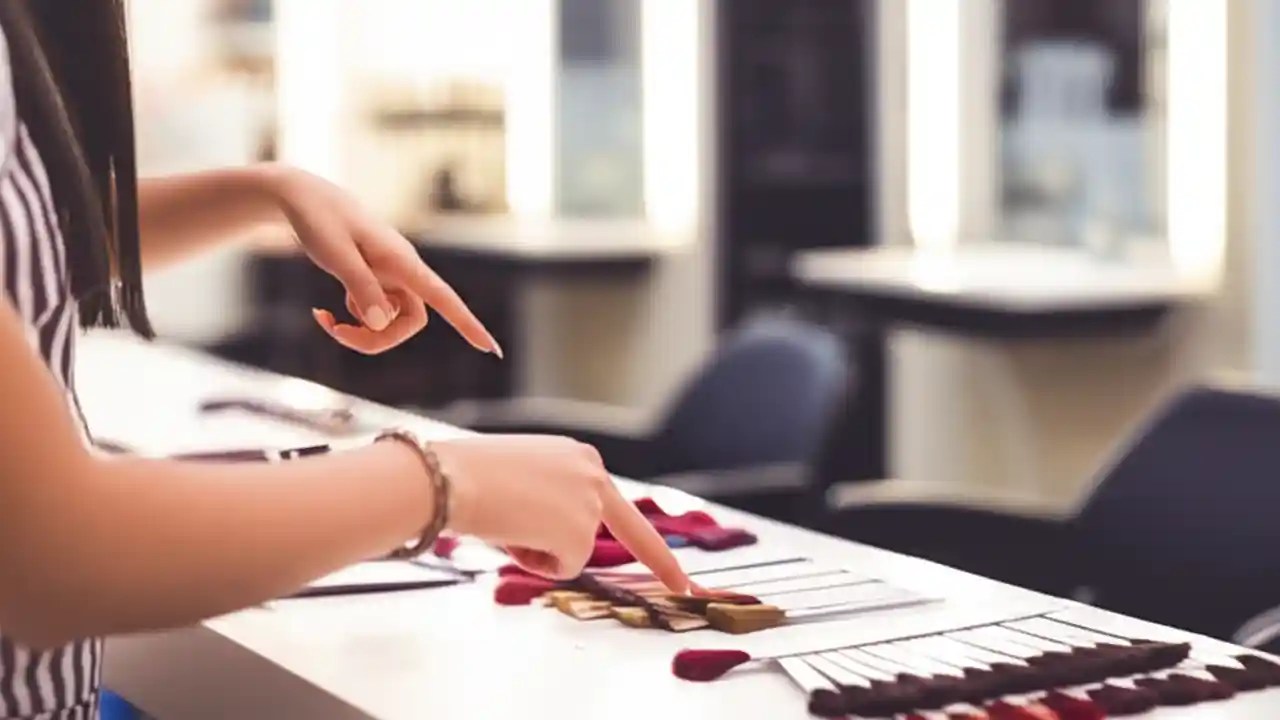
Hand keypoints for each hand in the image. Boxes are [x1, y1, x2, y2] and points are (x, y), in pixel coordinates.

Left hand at [265, 166, 500, 355]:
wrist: (303, 196)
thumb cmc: (320, 220)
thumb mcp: (335, 254)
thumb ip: (361, 287)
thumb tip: (382, 324)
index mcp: (402, 260)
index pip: (444, 297)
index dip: (467, 324)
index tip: (490, 348)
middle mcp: (403, 269)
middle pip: (412, 321)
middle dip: (377, 339)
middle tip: (336, 332)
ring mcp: (389, 274)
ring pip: (392, 320)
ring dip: (362, 331)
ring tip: (325, 320)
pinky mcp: (375, 277)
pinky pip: (375, 312)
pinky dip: (353, 319)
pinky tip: (326, 310)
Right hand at [433, 435, 690, 592]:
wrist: (450, 478)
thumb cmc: (467, 476)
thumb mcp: (519, 477)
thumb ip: (548, 499)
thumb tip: (554, 537)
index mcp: (578, 457)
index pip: (618, 504)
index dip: (651, 544)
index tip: (683, 574)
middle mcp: (592, 473)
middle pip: (626, 531)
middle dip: (659, 563)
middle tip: (687, 588)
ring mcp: (590, 503)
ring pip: (573, 552)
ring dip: (540, 551)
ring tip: (506, 523)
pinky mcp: (580, 531)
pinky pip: (561, 567)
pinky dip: (535, 561)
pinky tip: (512, 533)